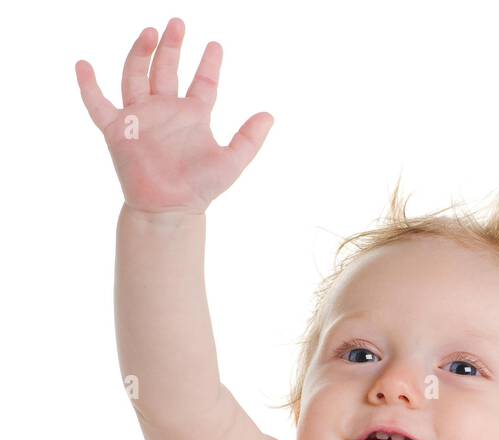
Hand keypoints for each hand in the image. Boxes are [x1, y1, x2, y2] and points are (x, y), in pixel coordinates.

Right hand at [75, 17, 272, 213]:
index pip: (202, 82)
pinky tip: (83, 65)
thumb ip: (249, 139)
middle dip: (171, 46)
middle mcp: (164, 110)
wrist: (169, 211)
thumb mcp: (231, 162)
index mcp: (192, 115)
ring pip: (136, 76)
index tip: (215, 46)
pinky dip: (88, 86)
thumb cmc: (199, 189)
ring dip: (140, 53)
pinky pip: (98, 105)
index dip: (209, 64)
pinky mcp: (118, 131)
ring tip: (150, 32)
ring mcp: (140, 118)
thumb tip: (270, 115)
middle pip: (165, 69)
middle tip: (178, 24)